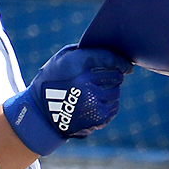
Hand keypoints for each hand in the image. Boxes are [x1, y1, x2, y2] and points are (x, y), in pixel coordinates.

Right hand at [2, 44, 131, 155]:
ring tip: (95, 94)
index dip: (122, 62)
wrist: (40, 113)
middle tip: (106, 80)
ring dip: (110, 92)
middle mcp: (86, 81)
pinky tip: (95, 105)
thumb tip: (111, 51)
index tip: (128, 66)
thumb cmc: (52, 81)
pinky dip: (108, 106)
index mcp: (78, 63)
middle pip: (116, 76)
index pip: (111, 58)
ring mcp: (92, 100)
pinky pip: (114, 108)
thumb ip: (84, 51)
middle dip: (114, 77)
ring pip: (116, 92)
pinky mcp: (96, 117)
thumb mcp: (61, 59)